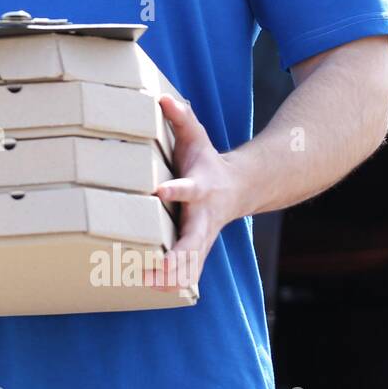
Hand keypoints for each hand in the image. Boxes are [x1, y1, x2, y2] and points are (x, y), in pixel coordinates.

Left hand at [149, 94, 243, 295]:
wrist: (239, 187)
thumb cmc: (207, 160)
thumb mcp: (196, 136)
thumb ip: (181, 117)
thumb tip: (164, 98)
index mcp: (201, 188)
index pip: (187, 188)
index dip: (174, 189)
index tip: (158, 190)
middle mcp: (202, 217)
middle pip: (192, 241)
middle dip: (177, 256)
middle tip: (158, 269)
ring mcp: (202, 236)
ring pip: (191, 262)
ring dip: (173, 276)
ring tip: (148, 285)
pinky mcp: (198, 248)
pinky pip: (187, 270)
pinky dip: (174, 282)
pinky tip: (153, 290)